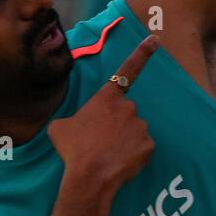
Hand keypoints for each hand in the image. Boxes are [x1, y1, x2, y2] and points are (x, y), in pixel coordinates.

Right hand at [49, 35, 157, 187]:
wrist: (89, 175)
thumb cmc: (73, 148)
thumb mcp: (61, 127)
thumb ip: (74, 119)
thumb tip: (75, 125)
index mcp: (107, 98)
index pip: (127, 70)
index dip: (142, 53)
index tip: (155, 39)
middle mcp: (128, 107)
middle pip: (125, 113)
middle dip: (115, 124)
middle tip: (99, 141)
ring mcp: (141, 126)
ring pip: (134, 131)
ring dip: (124, 140)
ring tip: (106, 154)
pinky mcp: (150, 145)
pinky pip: (141, 148)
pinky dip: (133, 154)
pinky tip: (119, 162)